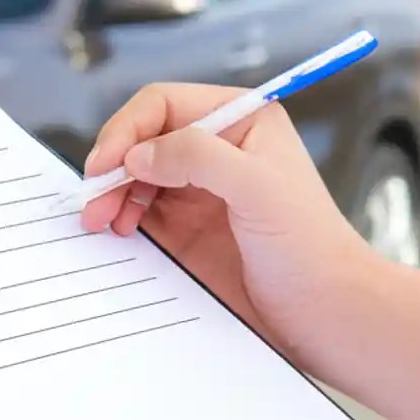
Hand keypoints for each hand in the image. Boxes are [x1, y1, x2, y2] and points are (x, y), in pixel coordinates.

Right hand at [80, 83, 376, 363]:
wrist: (326, 313)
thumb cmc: (311, 247)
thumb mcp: (258, 188)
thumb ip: (198, 156)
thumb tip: (138, 155)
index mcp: (240, 121)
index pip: (163, 105)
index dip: (128, 130)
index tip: (106, 164)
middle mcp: (216, 150)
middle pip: (142, 139)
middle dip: (113, 165)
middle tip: (93, 200)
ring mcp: (198, 191)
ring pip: (134, 176)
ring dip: (111, 193)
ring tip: (99, 221)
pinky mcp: (186, 230)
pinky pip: (139, 212)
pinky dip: (119, 218)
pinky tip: (118, 232)